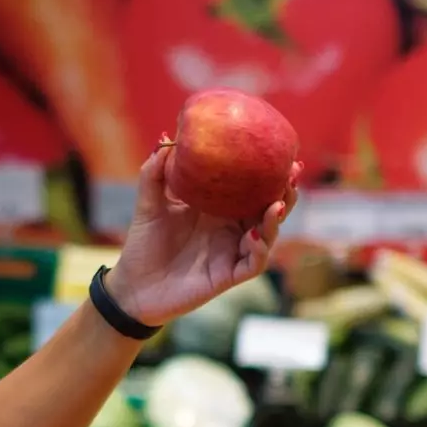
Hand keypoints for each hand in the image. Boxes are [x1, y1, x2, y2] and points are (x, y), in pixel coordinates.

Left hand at [104, 145, 302, 328]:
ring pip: (267, 234)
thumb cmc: (144, 245)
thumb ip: (154, 174)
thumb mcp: (149, 204)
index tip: (281, 152)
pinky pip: (253, 263)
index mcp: (218, 209)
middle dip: (284, 191)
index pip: (251, 188)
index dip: (269, 172)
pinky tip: (253, 235)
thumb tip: (164, 140)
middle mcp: (231, 229)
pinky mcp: (228, 276)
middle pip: (268, 208)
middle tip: (291, 173)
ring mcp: (232, 252)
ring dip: (275, 218)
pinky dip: (259, 249)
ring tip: (277, 203)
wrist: (134, 286)